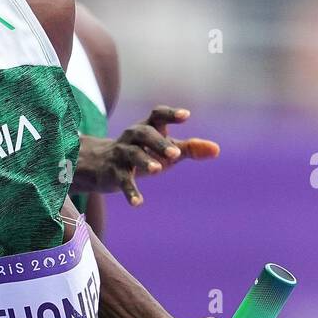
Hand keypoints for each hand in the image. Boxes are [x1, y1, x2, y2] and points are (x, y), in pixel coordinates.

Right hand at [76, 107, 218, 203]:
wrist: (100, 165)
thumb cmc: (142, 154)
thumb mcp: (165, 149)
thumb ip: (190, 148)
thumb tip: (217, 150)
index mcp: (147, 127)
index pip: (157, 115)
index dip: (171, 114)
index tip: (186, 116)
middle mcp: (132, 137)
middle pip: (144, 134)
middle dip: (159, 143)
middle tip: (175, 154)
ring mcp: (121, 154)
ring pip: (132, 154)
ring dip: (145, 161)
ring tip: (157, 170)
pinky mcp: (113, 173)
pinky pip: (122, 181)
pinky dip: (130, 192)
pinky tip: (138, 203)